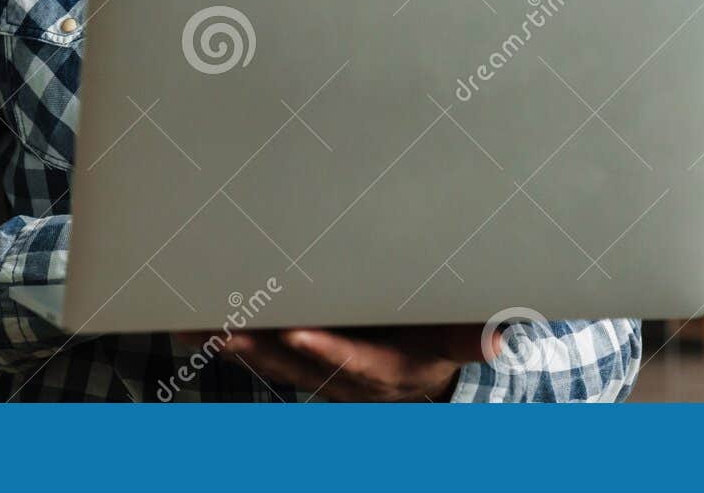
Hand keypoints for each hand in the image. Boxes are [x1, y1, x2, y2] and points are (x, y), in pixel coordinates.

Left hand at [187, 323, 503, 401]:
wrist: (419, 375)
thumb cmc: (436, 343)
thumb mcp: (457, 340)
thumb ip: (472, 336)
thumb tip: (503, 337)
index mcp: (387, 370)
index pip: (355, 362)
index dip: (327, 351)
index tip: (299, 333)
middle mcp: (345, 377)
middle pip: (300, 366)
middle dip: (263, 348)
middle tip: (231, 327)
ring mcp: (318, 372)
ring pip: (273, 362)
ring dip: (239, 346)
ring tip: (203, 325)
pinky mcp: (298, 361)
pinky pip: (262, 355)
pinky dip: (232, 343)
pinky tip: (200, 327)